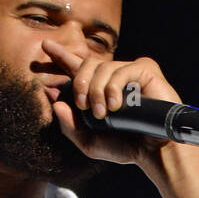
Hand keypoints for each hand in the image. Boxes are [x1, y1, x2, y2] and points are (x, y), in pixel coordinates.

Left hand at [42, 37, 189, 170]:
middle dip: (79, 83)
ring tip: (102, 113)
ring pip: (103, 67)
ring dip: (96, 91)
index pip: (77, 67)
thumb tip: (56, 103)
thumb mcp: (89, 142)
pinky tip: (116, 105)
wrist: (153, 151)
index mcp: (99, 90)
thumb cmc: (125, 146)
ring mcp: (129, 71)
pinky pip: (122, 69)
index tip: (45, 46)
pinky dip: (113, 88)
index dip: (61, 56)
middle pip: (87, 63)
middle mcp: (113, 77)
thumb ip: (70, 126)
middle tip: (82, 105)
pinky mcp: (145, 69)